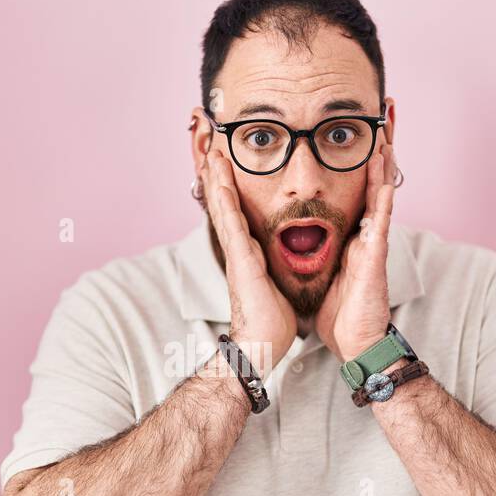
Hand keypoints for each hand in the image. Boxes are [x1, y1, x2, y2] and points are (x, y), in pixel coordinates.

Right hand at [201, 145, 296, 375]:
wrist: (261, 346)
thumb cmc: (270, 321)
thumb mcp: (276, 284)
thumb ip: (275, 267)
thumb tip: (282, 259)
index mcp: (250, 253)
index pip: (239, 213)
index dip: (232, 189)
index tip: (228, 164)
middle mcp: (239, 250)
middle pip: (226, 205)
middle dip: (219, 178)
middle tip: (214, 148)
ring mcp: (237, 254)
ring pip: (225, 209)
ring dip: (217, 181)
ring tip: (212, 155)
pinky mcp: (241, 262)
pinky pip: (232, 226)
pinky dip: (224, 202)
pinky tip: (219, 184)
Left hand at [315, 142, 397, 361]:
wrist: (354, 344)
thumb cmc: (339, 315)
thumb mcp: (322, 276)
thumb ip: (317, 256)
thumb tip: (298, 245)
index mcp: (351, 239)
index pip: (354, 194)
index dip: (356, 166)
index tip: (351, 137)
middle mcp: (365, 236)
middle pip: (373, 186)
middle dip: (377, 154)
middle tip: (381, 120)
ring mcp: (373, 245)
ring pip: (381, 196)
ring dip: (384, 166)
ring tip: (385, 136)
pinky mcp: (376, 257)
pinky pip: (381, 221)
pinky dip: (384, 197)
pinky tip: (386, 177)